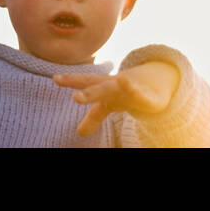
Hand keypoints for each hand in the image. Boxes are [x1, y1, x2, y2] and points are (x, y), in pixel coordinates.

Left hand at [53, 61, 179, 135]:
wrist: (153, 83)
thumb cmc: (125, 94)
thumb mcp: (109, 105)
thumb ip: (93, 116)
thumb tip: (79, 132)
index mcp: (104, 87)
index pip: (85, 83)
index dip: (71, 81)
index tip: (55, 78)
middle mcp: (116, 85)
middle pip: (100, 87)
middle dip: (89, 92)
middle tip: (76, 97)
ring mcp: (132, 88)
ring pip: (124, 86)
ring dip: (122, 84)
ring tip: (120, 80)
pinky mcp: (148, 97)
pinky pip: (143, 96)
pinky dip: (138, 92)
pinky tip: (133, 87)